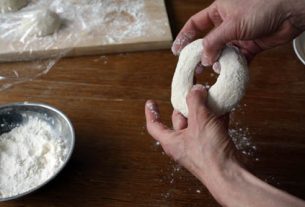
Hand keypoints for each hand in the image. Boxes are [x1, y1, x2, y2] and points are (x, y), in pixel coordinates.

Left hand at [145, 85, 304, 206]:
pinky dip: (217, 117)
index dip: (151, 113)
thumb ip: (195, 102)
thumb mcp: (199, 121)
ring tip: (210, 94)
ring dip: (204, 109)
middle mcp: (183, 144)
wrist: (230, 175)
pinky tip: (223, 106)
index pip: (154, 126)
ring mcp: (199, 146)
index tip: (151, 102)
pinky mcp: (213, 147)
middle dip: (187, 105)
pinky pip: (212, 128)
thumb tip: (195, 89)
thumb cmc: (209, 154)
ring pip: (198, 122)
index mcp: (172, 141)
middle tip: (193, 90)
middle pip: (180, 120)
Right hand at [172, 0, 304, 66]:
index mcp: (219, 11)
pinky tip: (227, 71)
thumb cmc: (263, 6)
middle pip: (208, 41)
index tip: (176, 50)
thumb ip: (214, 42)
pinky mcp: (249, 46)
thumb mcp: (231, 24)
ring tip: (212, 70)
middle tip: (193, 67)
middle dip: (200, 54)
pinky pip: (236, 58)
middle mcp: (226, 24)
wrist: (290, 12)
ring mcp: (237, 35)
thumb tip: (204, 59)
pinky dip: (232, 65)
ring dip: (217, 61)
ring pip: (221, 52)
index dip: (185, 37)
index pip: (195, 25)